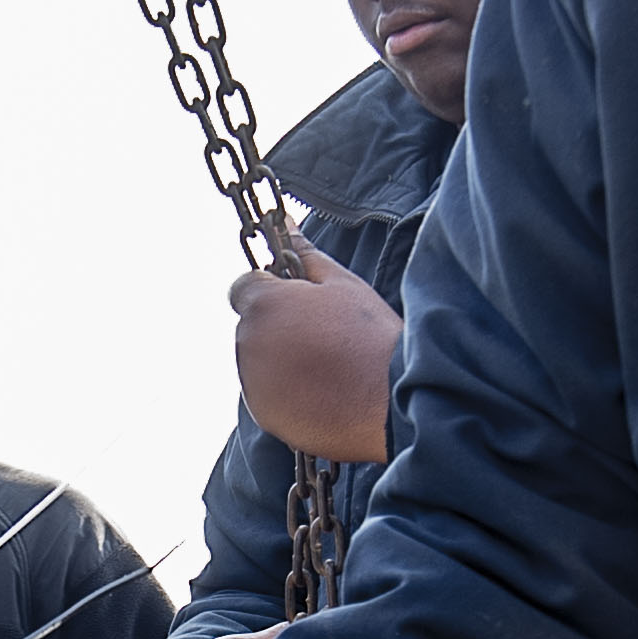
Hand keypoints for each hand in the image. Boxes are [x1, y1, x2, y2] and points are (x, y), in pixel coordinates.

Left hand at [230, 249, 399, 463]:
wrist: (393, 403)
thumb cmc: (371, 337)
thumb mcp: (342, 284)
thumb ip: (303, 253)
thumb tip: (284, 222)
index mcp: (263, 306)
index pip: (244, 288)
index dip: (272, 292)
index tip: (300, 303)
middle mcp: (248, 345)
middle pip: (252, 327)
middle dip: (278, 326)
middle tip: (324, 335)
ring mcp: (254, 385)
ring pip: (259, 362)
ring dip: (282, 360)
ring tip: (328, 365)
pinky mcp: (266, 416)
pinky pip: (268, 395)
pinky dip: (287, 393)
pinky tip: (324, 391)